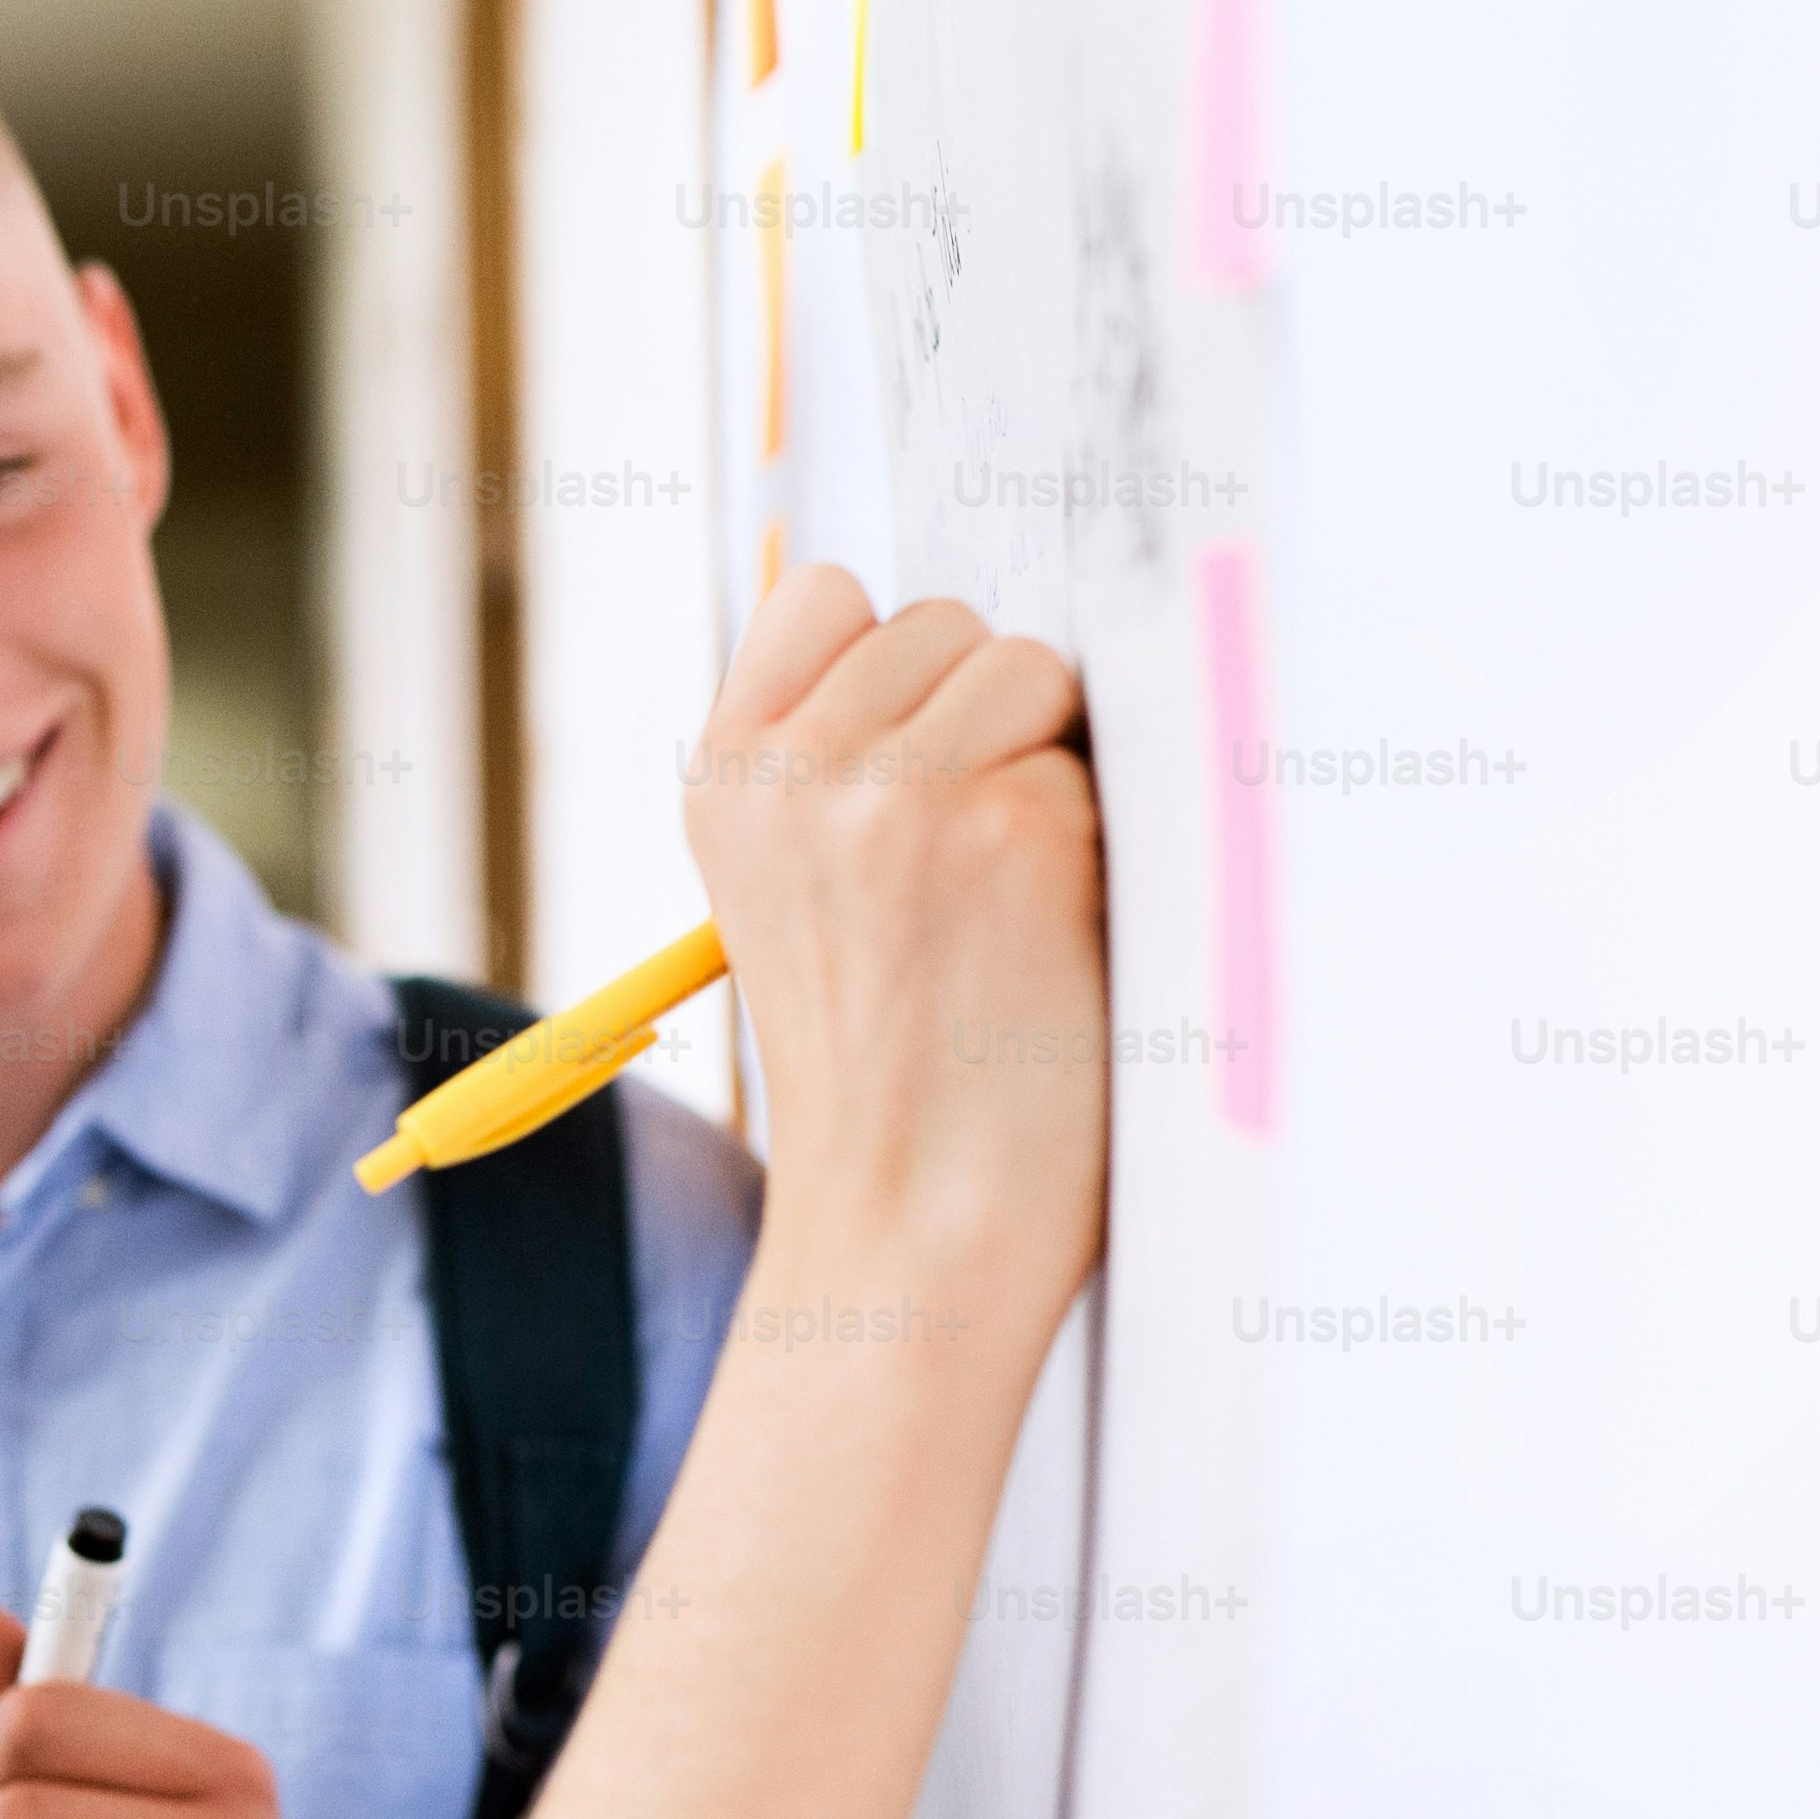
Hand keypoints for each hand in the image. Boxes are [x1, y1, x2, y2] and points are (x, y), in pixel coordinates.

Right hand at [678, 565, 1103, 1322]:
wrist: (911, 1224)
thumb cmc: (882, 1070)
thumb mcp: (792, 891)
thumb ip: (833, 762)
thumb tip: (961, 642)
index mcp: (725, 778)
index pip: (828, 594)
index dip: (897, 666)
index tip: (915, 762)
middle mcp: (795, 768)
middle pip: (946, 622)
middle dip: (983, 715)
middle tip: (967, 869)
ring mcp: (899, 791)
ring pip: (1028, 668)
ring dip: (1046, 761)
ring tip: (1009, 896)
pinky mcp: (1013, 827)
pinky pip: (1094, 764)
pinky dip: (1093, 840)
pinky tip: (1048, 937)